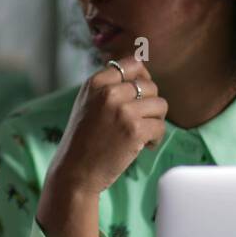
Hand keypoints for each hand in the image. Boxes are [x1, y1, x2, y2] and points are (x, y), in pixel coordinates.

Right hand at [46, 56, 167, 195]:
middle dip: (149, 105)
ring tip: (142, 134)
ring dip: (156, 121)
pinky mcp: (135, 130)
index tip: (139, 96)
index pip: (132, 64)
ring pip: (160, 105)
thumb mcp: (87, 103)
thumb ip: (109, 87)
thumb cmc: (83, 140)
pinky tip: (143, 146)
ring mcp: (123, 110)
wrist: (74, 171)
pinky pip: (161, 127)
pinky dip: (156, 138)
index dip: (142, 79)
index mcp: (96, 83)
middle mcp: (109, 92)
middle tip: (140, 122)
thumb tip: (142, 72)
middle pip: (150, 86)